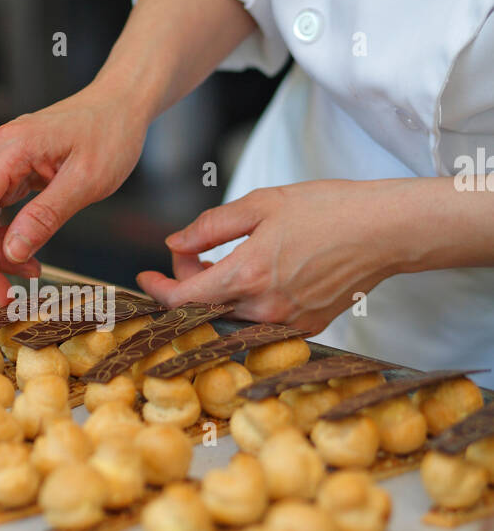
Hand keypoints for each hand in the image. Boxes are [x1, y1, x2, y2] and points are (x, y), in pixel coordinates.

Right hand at [0, 83, 148, 304]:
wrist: (120, 104)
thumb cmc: (111, 133)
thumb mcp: (86, 181)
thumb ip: (46, 216)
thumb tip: (11, 252)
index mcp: (11, 150)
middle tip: (5, 300)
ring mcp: (0, 161)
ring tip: (25, 282)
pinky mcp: (10, 171)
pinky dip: (8, 240)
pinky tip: (29, 261)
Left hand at [137, 180, 413, 333]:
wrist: (385, 231)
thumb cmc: (328, 209)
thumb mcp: (262, 204)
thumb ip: (211, 226)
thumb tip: (174, 243)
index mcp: (248, 274)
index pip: (184, 298)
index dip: (158, 290)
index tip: (145, 277)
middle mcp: (265, 306)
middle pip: (205, 308)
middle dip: (189, 283)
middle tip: (193, 254)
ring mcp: (287, 322)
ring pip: (233, 316)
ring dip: (218, 292)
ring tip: (226, 259)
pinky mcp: (307, 326)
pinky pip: (262, 320)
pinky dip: (248, 301)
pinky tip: (257, 275)